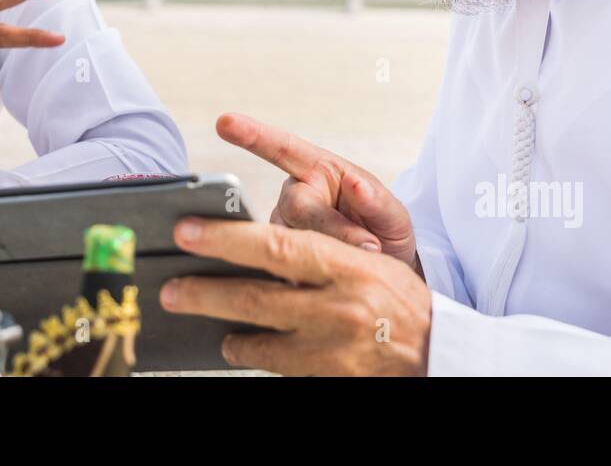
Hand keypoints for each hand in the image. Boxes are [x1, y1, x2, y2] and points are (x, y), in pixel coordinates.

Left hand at [160, 217, 431, 375]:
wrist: (440, 353)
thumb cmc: (400, 299)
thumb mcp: (369, 261)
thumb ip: (320, 251)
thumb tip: (260, 241)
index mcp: (346, 266)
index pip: (276, 246)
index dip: (226, 238)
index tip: (188, 232)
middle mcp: (337, 308)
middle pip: (254, 298)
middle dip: (203, 292)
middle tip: (169, 288)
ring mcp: (332, 350)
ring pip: (259, 340)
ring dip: (225, 328)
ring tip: (202, 318)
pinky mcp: (329, 379)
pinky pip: (277, 367)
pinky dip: (253, 355)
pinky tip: (238, 346)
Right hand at [216, 112, 418, 269]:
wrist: (384, 274)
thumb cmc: (385, 234)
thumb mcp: (394, 216)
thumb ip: (378, 203)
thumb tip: (358, 186)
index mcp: (319, 171)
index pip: (283, 148)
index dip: (253, 135)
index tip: (225, 122)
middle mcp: (295, 195)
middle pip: (295, 207)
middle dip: (331, 228)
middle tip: (370, 247)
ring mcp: (283, 228)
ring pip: (288, 240)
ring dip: (325, 254)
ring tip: (362, 263)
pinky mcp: (277, 260)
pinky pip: (284, 267)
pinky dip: (310, 276)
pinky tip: (329, 282)